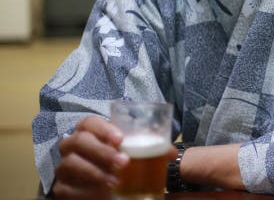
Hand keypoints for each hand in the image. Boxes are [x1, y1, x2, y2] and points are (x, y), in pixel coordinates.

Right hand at [52, 115, 177, 198]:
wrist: (100, 184)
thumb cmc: (117, 160)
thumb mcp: (134, 152)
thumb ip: (150, 149)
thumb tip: (170, 153)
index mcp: (89, 132)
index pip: (88, 122)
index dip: (102, 128)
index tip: (120, 139)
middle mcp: (72, 146)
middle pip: (78, 141)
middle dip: (101, 151)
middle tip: (123, 162)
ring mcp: (64, 166)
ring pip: (70, 164)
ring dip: (94, 172)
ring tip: (115, 182)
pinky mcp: (61, 187)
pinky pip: (65, 188)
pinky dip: (84, 191)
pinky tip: (101, 194)